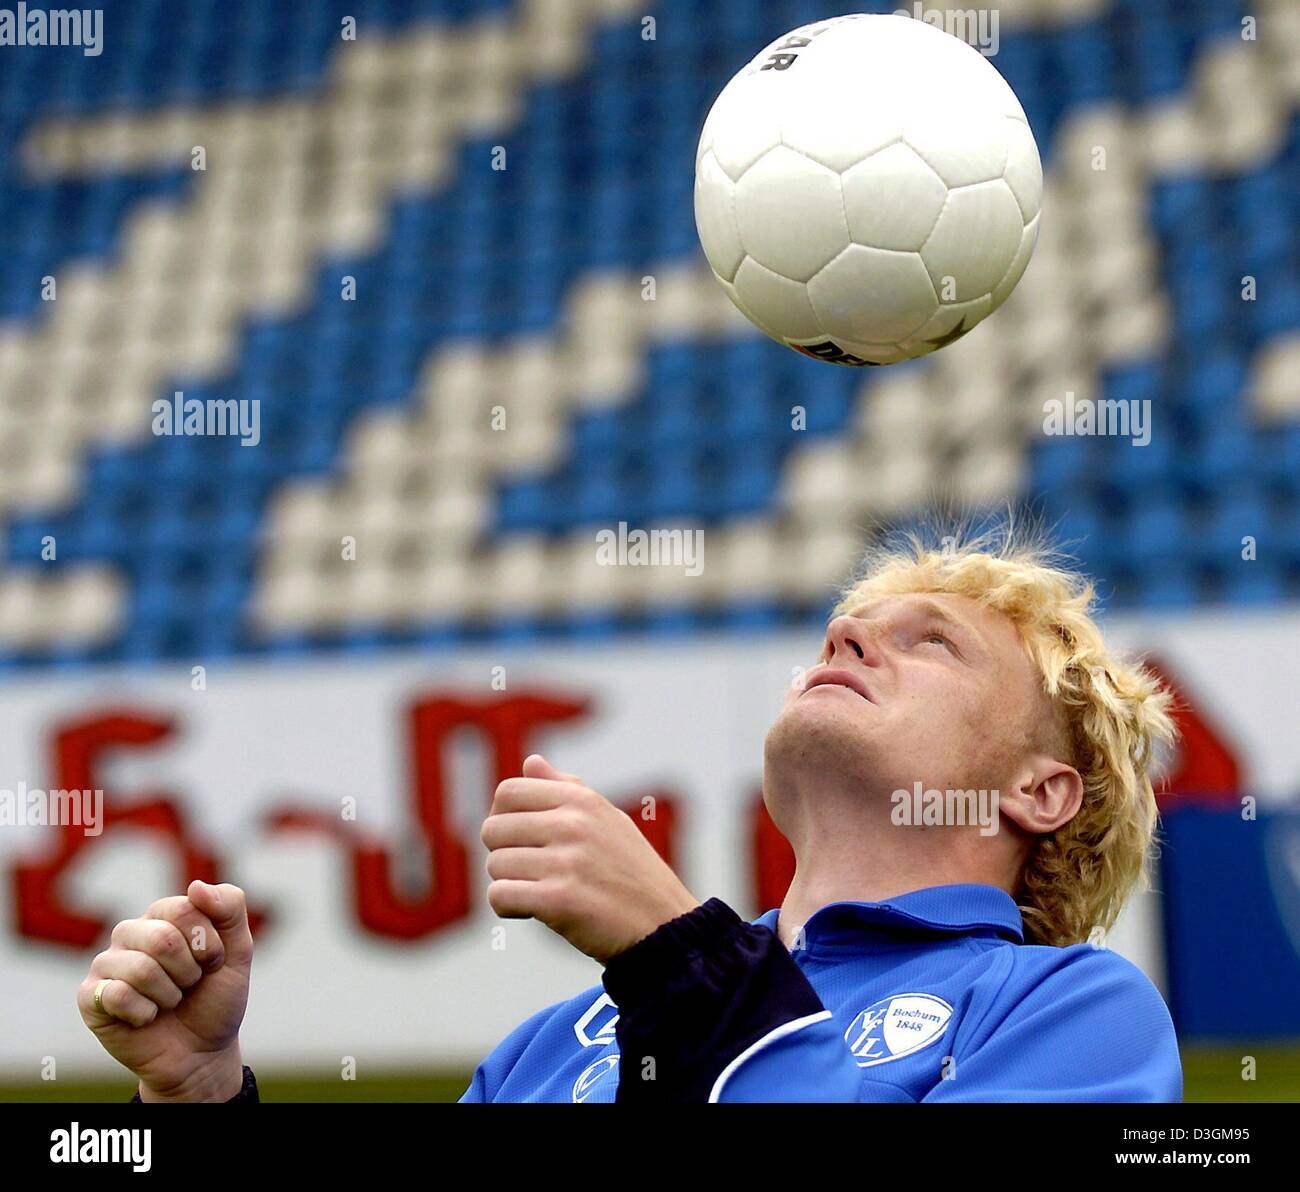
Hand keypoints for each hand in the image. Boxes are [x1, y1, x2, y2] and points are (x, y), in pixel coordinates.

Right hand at [76, 880, 252, 1101]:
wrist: (201, 1051)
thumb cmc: (216, 997)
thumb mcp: (238, 950)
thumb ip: (230, 908)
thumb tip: (195, 886)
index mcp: (164, 914)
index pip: (185, 909)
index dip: (208, 944)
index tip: (213, 962)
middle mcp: (131, 932)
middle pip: (163, 938)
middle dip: (191, 970)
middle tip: (191, 984)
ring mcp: (107, 963)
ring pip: (142, 968)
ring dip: (171, 994)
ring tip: (171, 1001)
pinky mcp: (90, 997)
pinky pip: (118, 995)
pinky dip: (146, 1013)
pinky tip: (147, 1017)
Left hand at [482, 755, 700, 961]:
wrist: (663, 925)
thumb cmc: (631, 873)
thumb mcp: (607, 819)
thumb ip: (566, 789)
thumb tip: (530, 762)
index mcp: (581, 800)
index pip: (508, 792)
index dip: (503, 817)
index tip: (520, 840)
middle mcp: (573, 825)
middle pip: (493, 829)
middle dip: (503, 853)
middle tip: (530, 871)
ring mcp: (566, 861)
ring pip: (495, 865)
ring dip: (508, 884)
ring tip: (540, 891)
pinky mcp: (559, 899)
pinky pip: (499, 896)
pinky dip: (508, 907)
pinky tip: (533, 910)